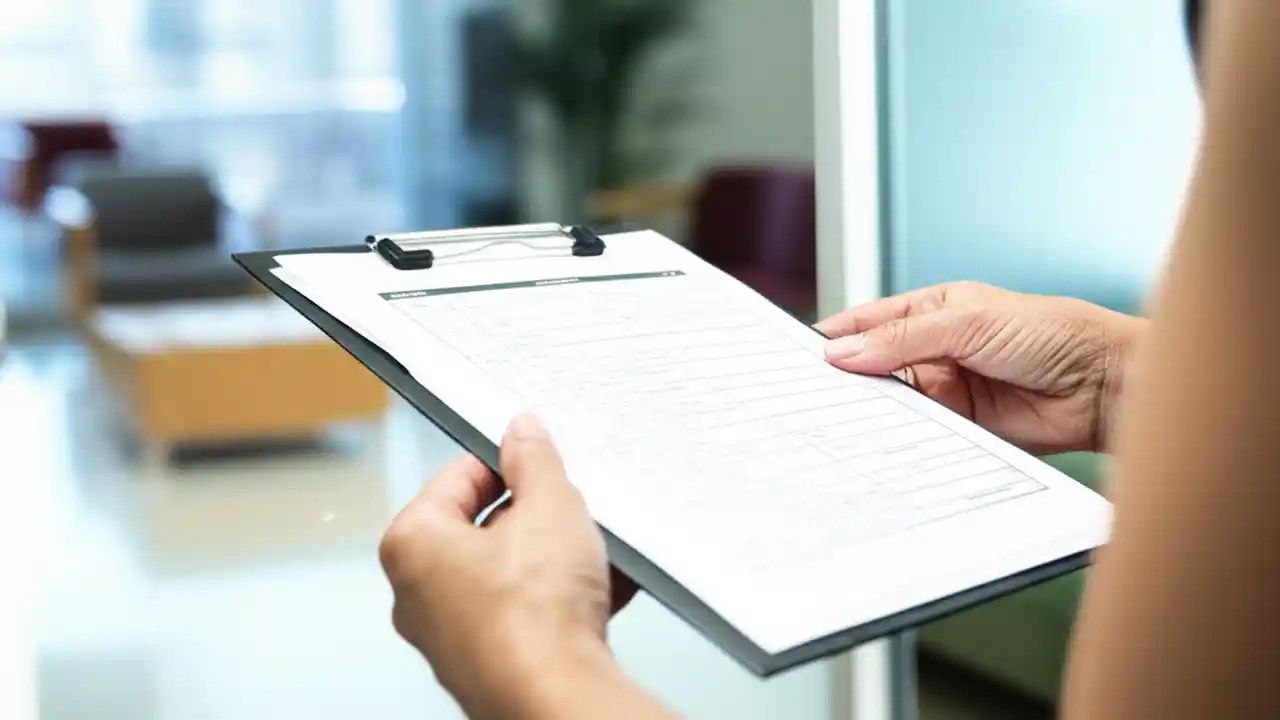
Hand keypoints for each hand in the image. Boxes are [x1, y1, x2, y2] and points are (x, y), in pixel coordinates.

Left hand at [379, 414, 661, 719]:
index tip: (536, 453)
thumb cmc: (533, 614)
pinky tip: (607, 586)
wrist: (557, 697)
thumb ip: (535, 460)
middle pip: (484, 528)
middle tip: (570, 503)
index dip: (505, 459)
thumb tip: (522, 433)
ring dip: (556, 557)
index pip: (456, 477)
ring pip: (513, 574)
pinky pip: (531, 615)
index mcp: (412, 544)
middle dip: (535, 514)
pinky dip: (564, 598)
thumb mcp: (550, 506)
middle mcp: (421, 594)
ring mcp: (455, 636)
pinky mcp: (493, 665)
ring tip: (596, 546)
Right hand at [817, 282, 1144, 453]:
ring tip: (834, 422)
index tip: (797, 357)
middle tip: (807, 397)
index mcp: (932, 312)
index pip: (867, 324)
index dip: (833, 338)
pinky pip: (918, 435)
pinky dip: (899, 440)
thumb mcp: (967, 322)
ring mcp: (946, 391)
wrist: (1103, 386)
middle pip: (873, 368)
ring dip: (869, 412)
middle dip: (843, 380)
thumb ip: (902, 339)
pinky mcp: (960, 428)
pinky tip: (878, 443)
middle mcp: (934, 351)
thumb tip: (844, 352)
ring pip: (892, 404)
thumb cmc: (1052, 333)